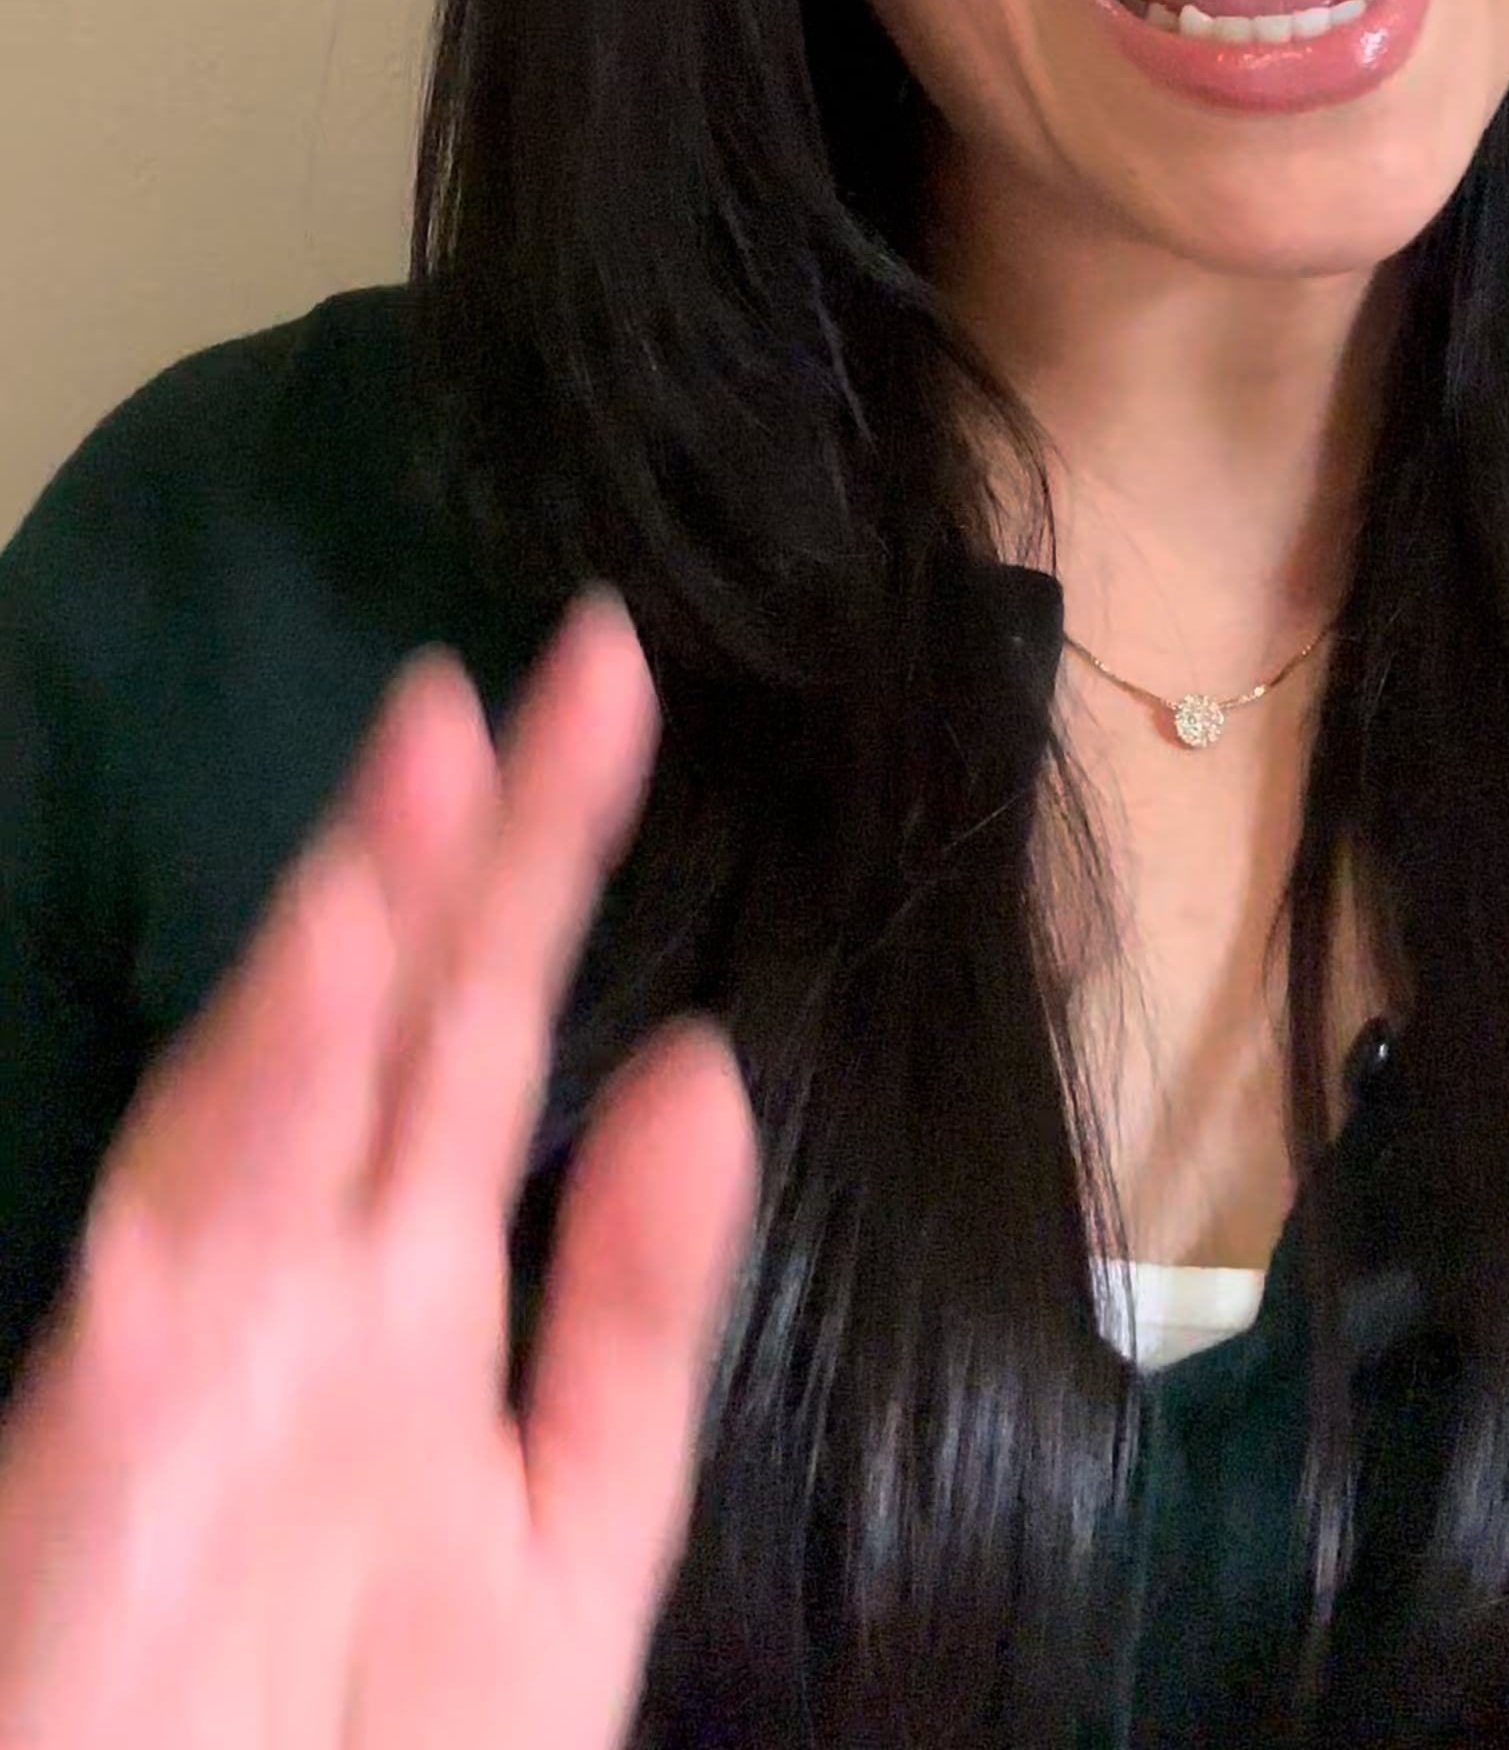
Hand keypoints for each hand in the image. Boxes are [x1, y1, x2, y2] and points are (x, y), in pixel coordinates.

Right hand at [0, 591, 755, 1749]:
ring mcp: (198, 1362)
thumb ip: (635, 1310)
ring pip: (250, 1114)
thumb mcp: (570, 1534)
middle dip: (416, 851)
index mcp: (415, 1285)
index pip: (485, 1017)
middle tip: (484, 689)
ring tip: (408, 796)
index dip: (542, 848)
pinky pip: (156, 1296)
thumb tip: (697, 1067)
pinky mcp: (111, 1461)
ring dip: (317, 965)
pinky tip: (296, 1030)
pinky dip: (223, 1158)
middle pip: (364, 1024)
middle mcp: (299, 1288)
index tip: (607, 675)